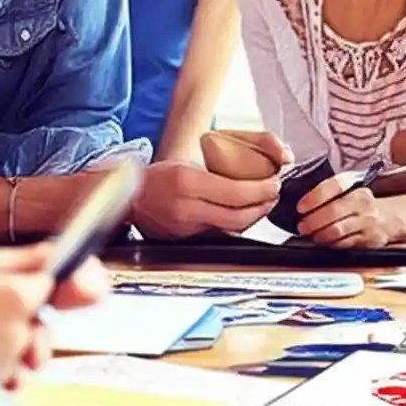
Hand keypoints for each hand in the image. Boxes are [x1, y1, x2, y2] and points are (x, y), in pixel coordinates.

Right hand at [0, 244, 107, 405]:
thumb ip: (21, 261)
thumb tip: (58, 257)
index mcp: (14, 298)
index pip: (61, 284)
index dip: (61, 281)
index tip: (72, 283)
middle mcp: (15, 336)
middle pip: (43, 325)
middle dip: (29, 320)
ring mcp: (1, 368)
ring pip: (22, 353)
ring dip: (7, 347)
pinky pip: (0, 377)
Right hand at [131, 161, 281, 238]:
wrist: (131, 197)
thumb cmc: (159, 177)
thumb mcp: (187, 164)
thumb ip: (219, 175)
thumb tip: (256, 179)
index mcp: (188, 182)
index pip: (237, 192)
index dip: (262, 190)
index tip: (274, 183)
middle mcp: (187, 208)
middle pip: (239, 216)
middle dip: (263, 206)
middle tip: (274, 195)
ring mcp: (186, 228)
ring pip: (233, 229)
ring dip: (253, 217)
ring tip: (263, 204)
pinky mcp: (187, 241)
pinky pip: (220, 234)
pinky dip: (236, 226)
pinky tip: (244, 215)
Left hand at [296, 178, 405, 247]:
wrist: (392, 217)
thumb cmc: (363, 205)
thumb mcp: (350, 192)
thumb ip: (329, 195)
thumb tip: (302, 205)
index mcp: (355, 187)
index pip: (334, 186)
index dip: (315, 197)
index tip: (301, 206)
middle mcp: (363, 202)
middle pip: (334, 210)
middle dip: (313, 221)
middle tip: (302, 226)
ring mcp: (367, 221)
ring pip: (338, 230)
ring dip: (320, 234)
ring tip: (312, 235)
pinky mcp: (370, 239)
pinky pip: (346, 243)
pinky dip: (332, 244)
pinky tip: (326, 242)